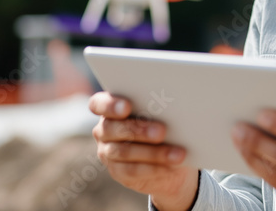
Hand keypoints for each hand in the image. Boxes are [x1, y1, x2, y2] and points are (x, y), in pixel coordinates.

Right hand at [89, 92, 197, 210]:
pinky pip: (132, 170)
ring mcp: (108, 152)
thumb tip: (175, 106)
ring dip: (153, 152)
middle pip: (112, 128)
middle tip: (162, 131)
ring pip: (124, 152)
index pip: (99, 104)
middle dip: (138, 129)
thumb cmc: (167, 125)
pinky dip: (153, 168)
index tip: (127, 107)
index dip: (110, 105)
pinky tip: (170, 166)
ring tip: (177, 154)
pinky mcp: (117, 171)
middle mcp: (104, 129)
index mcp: (111, 108)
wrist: (171, 158)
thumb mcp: (163, 115)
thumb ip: (159, 109)